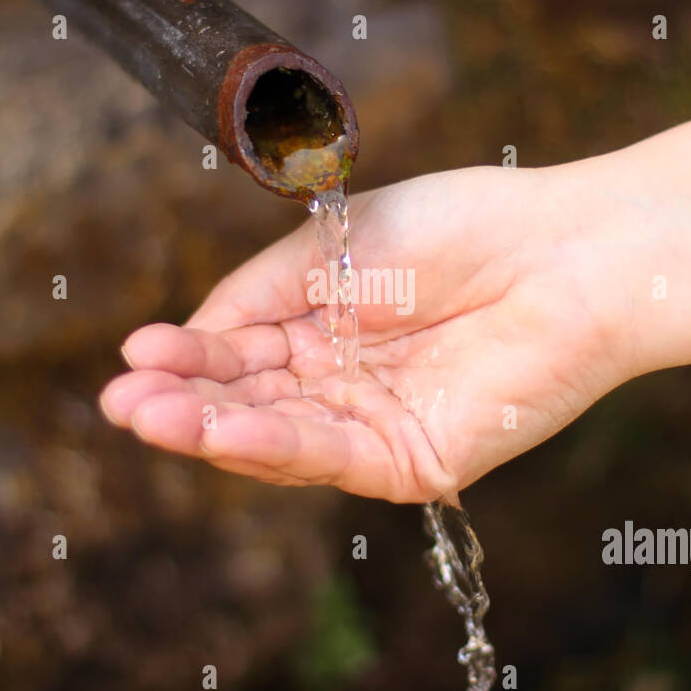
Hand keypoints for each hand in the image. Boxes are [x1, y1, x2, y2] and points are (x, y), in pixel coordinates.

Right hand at [99, 165, 631, 502]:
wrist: (568, 251)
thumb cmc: (465, 228)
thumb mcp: (338, 243)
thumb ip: (262, 290)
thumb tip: (191, 335)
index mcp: (323, 324)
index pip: (239, 351)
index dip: (187, 357)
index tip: (135, 353)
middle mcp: (342, 381)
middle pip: (249, 403)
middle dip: (183, 404)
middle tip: (121, 403)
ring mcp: (374, 425)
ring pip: (278, 439)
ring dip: (211, 431)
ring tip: (147, 417)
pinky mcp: (412, 462)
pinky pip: (331, 458)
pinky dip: (273, 447)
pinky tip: (220, 431)